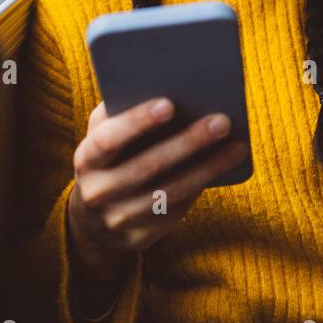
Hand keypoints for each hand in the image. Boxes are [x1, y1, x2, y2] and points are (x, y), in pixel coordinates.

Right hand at [67, 97, 248, 281]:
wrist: (92, 221)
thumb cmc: (107, 159)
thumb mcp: (101, 135)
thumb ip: (119, 111)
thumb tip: (161, 84)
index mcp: (86, 159)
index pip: (109, 140)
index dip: (137, 122)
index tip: (170, 103)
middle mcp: (99, 191)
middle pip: (148, 166)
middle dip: (188, 142)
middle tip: (221, 121)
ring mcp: (119, 219)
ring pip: (170, 192)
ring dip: (207, 168)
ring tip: (236, 146)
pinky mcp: (140, 238)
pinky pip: (176, 211)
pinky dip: (201, 187)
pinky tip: (223, 168)